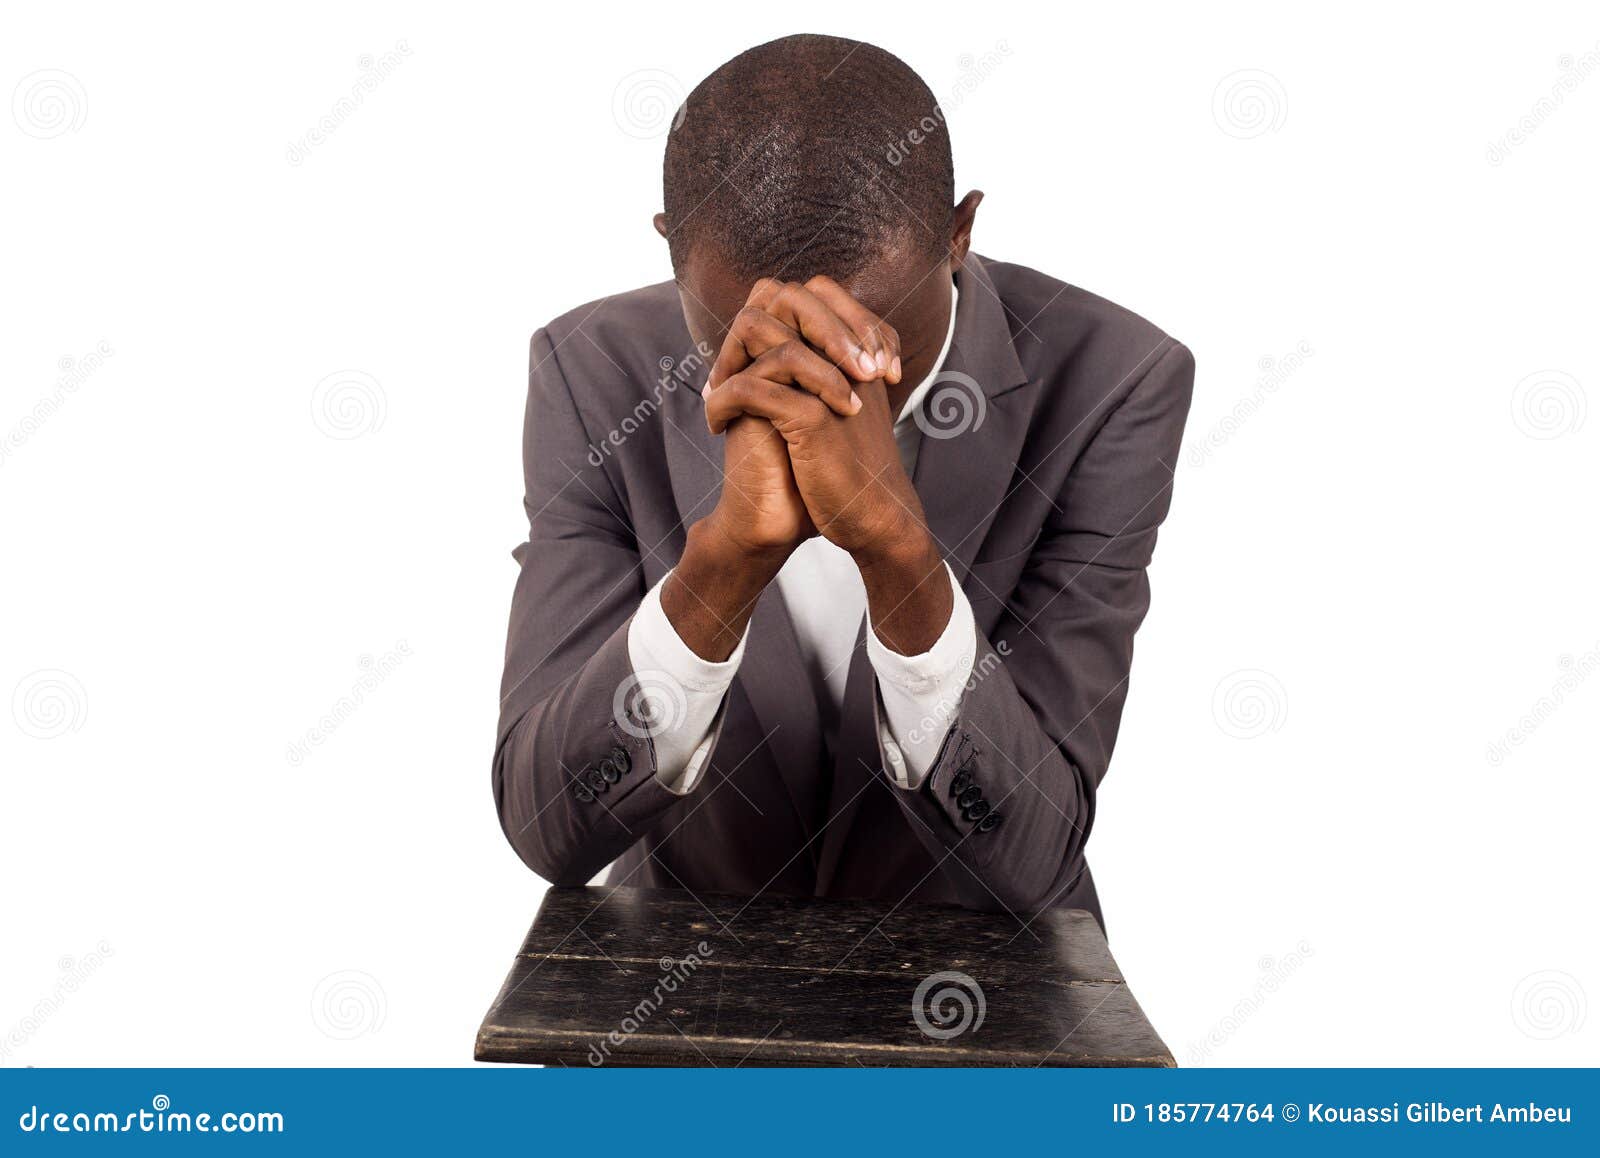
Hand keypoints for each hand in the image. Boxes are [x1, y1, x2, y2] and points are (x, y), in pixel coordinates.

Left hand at [702, 277, 952, 653]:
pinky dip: (724, 401)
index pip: (814, 291)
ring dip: (727, 363)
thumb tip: (776, 349)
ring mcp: (834, 383)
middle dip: (744, 331)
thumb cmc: (855, 468)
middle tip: (725, 371)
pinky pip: (752, 387)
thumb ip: (821, 374)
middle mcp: (850, 357)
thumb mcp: (840, 410)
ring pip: (764, 334)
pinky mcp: (814, 419)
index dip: (771, 312)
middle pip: (790, 297)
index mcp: (859, 350)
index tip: (745, 357)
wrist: (876, 518)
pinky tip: (716, 425)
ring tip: (717, 398)